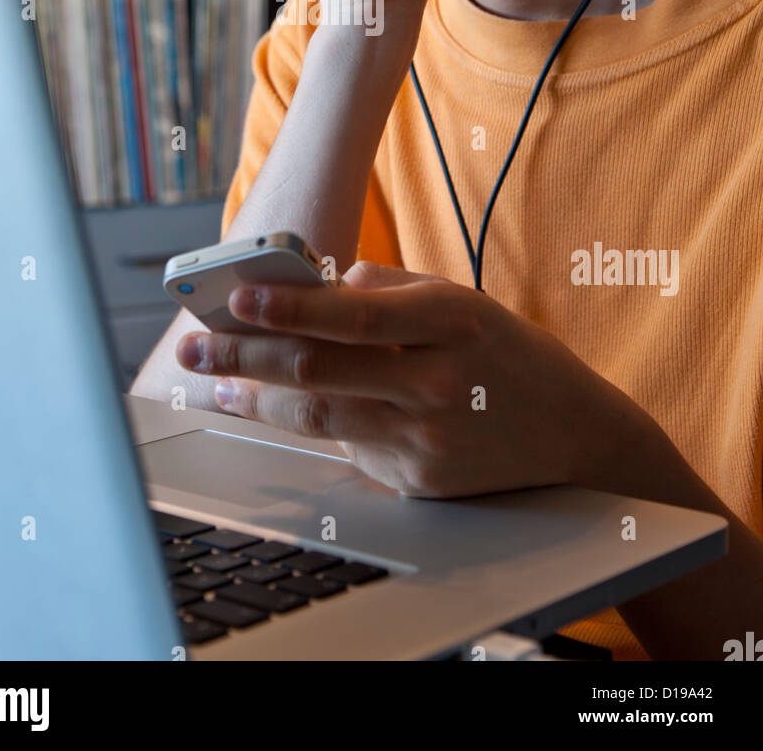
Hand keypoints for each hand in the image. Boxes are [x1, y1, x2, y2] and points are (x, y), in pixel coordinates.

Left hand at [174, 261, 626, 497]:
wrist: (576, 435)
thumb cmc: (506, 353)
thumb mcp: (461, 299)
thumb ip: (387, 289)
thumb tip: (313, 288)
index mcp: (453, 321)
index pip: (353, 316)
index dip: (288, 307)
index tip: (237, 295)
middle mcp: (439, 383)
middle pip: (321, 370)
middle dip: (244, 355)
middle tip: (193, 344)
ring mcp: (429, 440)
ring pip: (320, 417)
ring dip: (257, 396)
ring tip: (213, 378)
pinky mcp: (420, 483)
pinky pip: (350, 448)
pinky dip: (310, 423)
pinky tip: (275, 404)